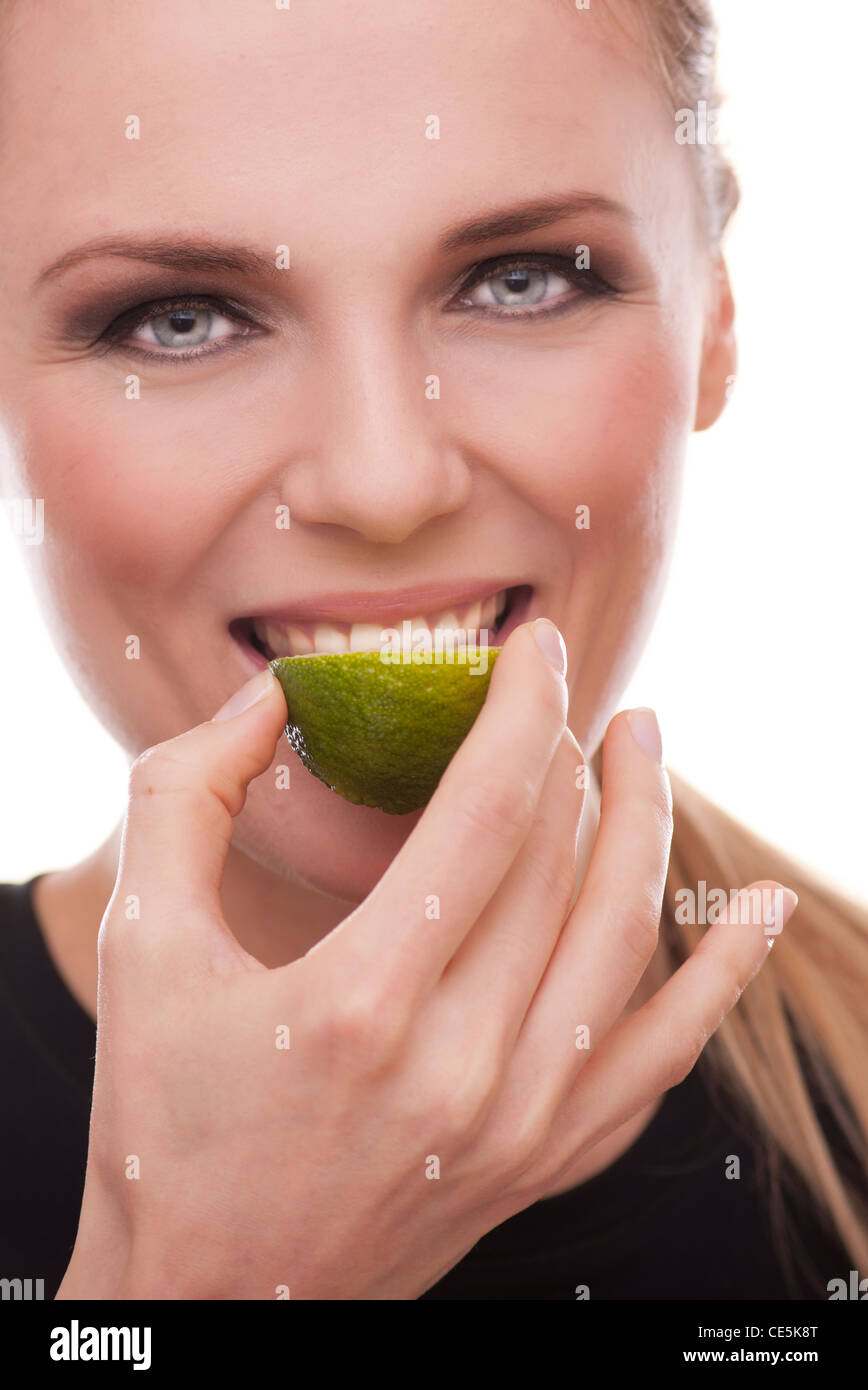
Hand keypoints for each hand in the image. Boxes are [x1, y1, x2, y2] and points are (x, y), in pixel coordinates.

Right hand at [57, 620, 793, 1298]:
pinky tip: (757, 906)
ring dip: (646, 823)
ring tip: (643, 743)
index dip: (520, 709)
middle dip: (569, 752)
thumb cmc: (160, 1124)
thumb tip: (271, 699)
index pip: (487, 814)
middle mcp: (462, 1068)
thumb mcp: (140, 947)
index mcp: (359, 1005)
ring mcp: (520, 1126)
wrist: (214, 1300)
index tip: (531, 644)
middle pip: (562, 864)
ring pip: (625, 940)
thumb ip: (188, 797)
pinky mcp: (546, 1163)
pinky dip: (720, 975)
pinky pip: (664, 1055)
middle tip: (558, 692)